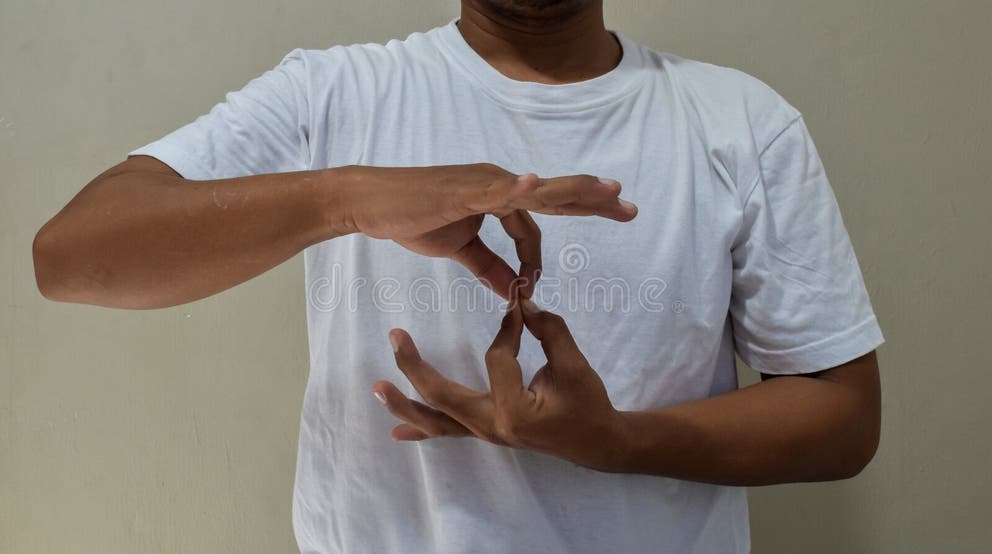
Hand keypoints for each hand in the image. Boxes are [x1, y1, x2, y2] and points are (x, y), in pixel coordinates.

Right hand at [338, 164, 636, 298]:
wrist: (375, 203)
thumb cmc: (415, 218)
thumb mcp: (461, 249)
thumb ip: (489, 266)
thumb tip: (512, 289)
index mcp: (499, 199)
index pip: (537, 223)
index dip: (539, 255)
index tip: (531, 285)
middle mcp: (499, 185)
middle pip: (555, 195)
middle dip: (593, 201)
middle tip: (628, 205)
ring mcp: (484, 184)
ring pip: (538, 190)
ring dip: (574, 189)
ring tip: (608, 190)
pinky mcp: (464, 190)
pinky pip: (496, 191)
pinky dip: (517, 188)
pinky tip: (536, 183)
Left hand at [371, 298, 628, 471]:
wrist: (597, 443)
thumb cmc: (588, 404)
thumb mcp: (574, 364)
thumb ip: (548, 330)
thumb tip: (521, 302)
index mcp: (514, 411)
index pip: (498, 359)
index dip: (508, 327)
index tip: (518, 306)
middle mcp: (492, 427)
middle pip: (442, 396)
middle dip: (414, 365)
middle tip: (395, 336)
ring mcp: (486, 434)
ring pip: (436, 421)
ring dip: (404, 403)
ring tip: (376, 386)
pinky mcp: (485, 433)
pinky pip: (448, 433)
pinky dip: (421, 429)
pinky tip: (396, 430)